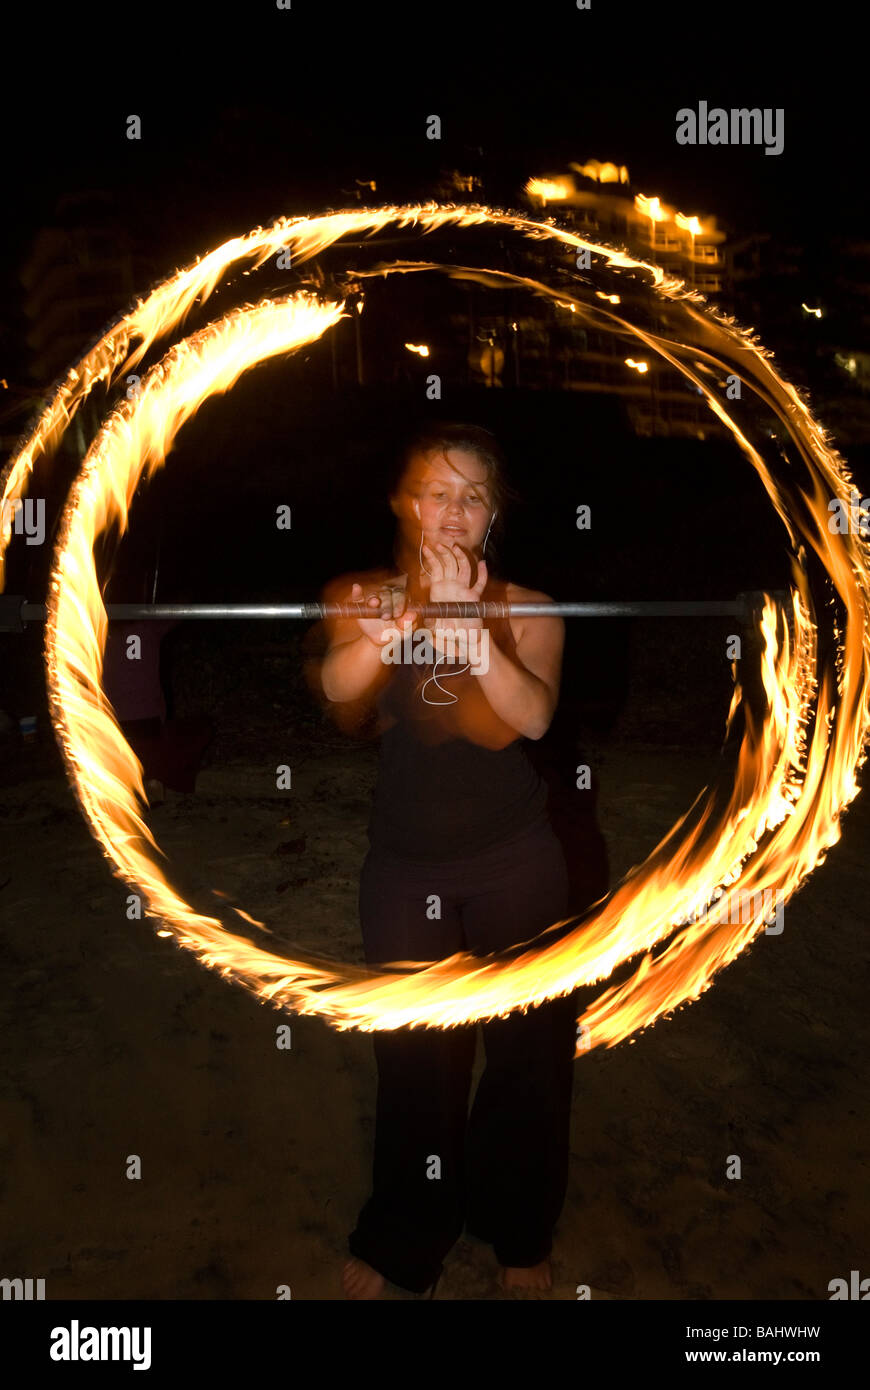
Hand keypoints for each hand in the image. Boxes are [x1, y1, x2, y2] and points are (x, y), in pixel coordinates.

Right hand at [350, 582, 416, 647]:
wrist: (380, 639)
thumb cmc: (395, 632)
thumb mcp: (403, 632)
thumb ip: (409, 624)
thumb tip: (413, 615)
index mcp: (401, 600)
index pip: (402, 596)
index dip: (400, 604)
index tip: (398, 615)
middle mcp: (388, 595)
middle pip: (388, 594)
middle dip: (388, 605)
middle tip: (386, 617)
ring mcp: (374, 598)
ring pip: (374, 595)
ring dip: (373, 598)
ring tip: (374, 603)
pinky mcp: (361, 603)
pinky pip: (358, 596)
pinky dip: (357, 592)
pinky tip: (356, 588)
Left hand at [423, 542, 485, 659]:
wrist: (461, 641)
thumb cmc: (445, 633)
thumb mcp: (427, 625)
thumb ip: (418, 622)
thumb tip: (404, 621)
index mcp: (439, 591)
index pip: (436, 570)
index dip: (432, 559)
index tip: (426, 548)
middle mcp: (452, 587)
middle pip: (449, 564)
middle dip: (445, 553)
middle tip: (440, 543)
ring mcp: (463, 590)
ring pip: (463, 569)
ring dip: (460, 557)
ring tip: (455, 547)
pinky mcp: (474, 597)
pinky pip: (479, 583)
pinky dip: (482, 573)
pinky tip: (482, 563)